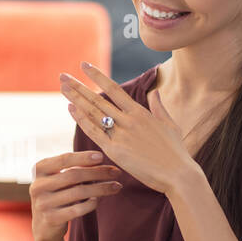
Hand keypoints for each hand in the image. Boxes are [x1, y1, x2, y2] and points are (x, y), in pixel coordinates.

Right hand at [29, 150, 121, 240]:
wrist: (44, 227)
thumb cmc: (57, 196)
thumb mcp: (60, 180)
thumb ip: (75, 169)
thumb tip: (100, 160)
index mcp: (39, 170)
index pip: (64, 159)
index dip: (83, 157)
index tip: (101, 156)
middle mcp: (38, 185)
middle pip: (74, 175)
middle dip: (98, 172)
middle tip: (116, 172)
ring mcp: (43, 203)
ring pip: (78, 192)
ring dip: (101, 188)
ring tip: (117, 186)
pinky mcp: (51, 219)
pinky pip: (77, 209)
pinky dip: (91, 204)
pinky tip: (99, 200)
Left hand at [60, 61, 196, 194]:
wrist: (178, 174)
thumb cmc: (176, 153)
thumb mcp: (170, 125)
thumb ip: (159, 108)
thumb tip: (155, 92)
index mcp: (141, 113)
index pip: (114, 89)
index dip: (98, 76)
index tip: (84, 66)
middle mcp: (128, 120)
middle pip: (98, 99)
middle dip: (79, 87)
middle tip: (63, 76)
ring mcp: (121, 134)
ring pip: (93, 112)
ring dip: (76, 99)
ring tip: (62, 87)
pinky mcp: (115, 151)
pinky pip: (94, 132)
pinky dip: (81, 120)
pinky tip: (70, 109)